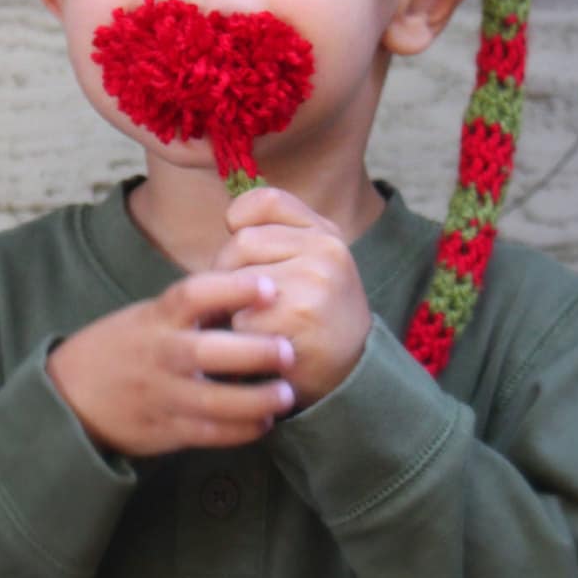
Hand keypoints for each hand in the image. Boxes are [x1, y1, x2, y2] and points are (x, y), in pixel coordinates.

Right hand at [46, 271, 298, 457]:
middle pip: (210, 351)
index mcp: (156, 318)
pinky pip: (210, 433)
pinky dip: (241, 430)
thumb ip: (194, 308)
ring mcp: (162, 395)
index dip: (234, 288)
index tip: (269, 286)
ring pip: (216, 402)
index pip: (194, 294)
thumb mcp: (148, 316)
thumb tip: (254, 288)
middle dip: (254, 352)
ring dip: (257, 400)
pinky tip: (265, 421)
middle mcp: (159, 354)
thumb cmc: (123, 347)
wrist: (70, 396)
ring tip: (286, 394)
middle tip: (289, 350)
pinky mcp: (166, 430)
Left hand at [214, 186, 373, 413]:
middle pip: (241, 242)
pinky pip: (242, 316)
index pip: (265, 201)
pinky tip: (261, 346)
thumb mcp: (309, 266)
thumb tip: (227, 220)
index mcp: (325, 232)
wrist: (351, 376)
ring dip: (231, 307)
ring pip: (237, 279)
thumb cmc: (314, 318)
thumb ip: (277, 237)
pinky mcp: (300, 314)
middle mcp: (326, 249)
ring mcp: (315, 280)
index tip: (242, 253)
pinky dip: (241, 336)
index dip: (240, 222)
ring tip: (252, 325)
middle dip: (226, 274)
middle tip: (240, 304)